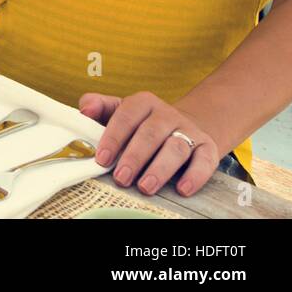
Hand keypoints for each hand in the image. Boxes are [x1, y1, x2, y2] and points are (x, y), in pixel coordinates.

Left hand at [78, 91, 221, 197]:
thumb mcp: (119, 111)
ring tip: (145, 187)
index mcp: (143, 102)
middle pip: (150, 134)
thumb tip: (84, 109)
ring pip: (176, 147)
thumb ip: (99, 107)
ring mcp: (189, 130)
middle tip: (121, 178)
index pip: (126, 116)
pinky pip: (205, 161)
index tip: (102, 158)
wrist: (184, 125)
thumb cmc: (142, 123)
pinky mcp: (207, 147)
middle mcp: (167, 114)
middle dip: (134, 157)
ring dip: (160, 169)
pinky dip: (195, 175)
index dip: (113, 137)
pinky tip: (182, 189)